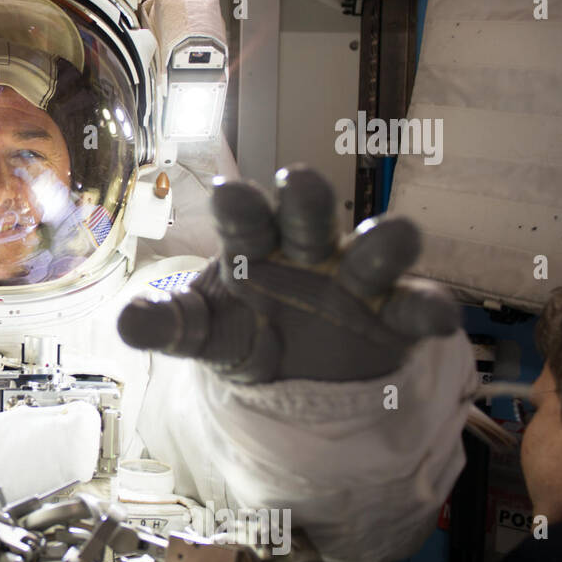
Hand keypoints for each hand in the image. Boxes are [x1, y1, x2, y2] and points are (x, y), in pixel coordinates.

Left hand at [117, 165, 458, 382]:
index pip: (244, 217)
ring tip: (383, 236)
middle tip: (298, 181)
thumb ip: (167, 326)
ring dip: (384, 239)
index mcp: (253, 244)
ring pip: (377, 248)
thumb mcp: (200, 333)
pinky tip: (436, 316)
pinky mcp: (394, 314)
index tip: (229, 192)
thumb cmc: (240, 331)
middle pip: (310, 214)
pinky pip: (416, 304)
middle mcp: (308, 248)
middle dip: (307, 196)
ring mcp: (356, 277)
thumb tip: (125, 323)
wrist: (289, 380)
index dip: (239, 205)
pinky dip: (430, 307)